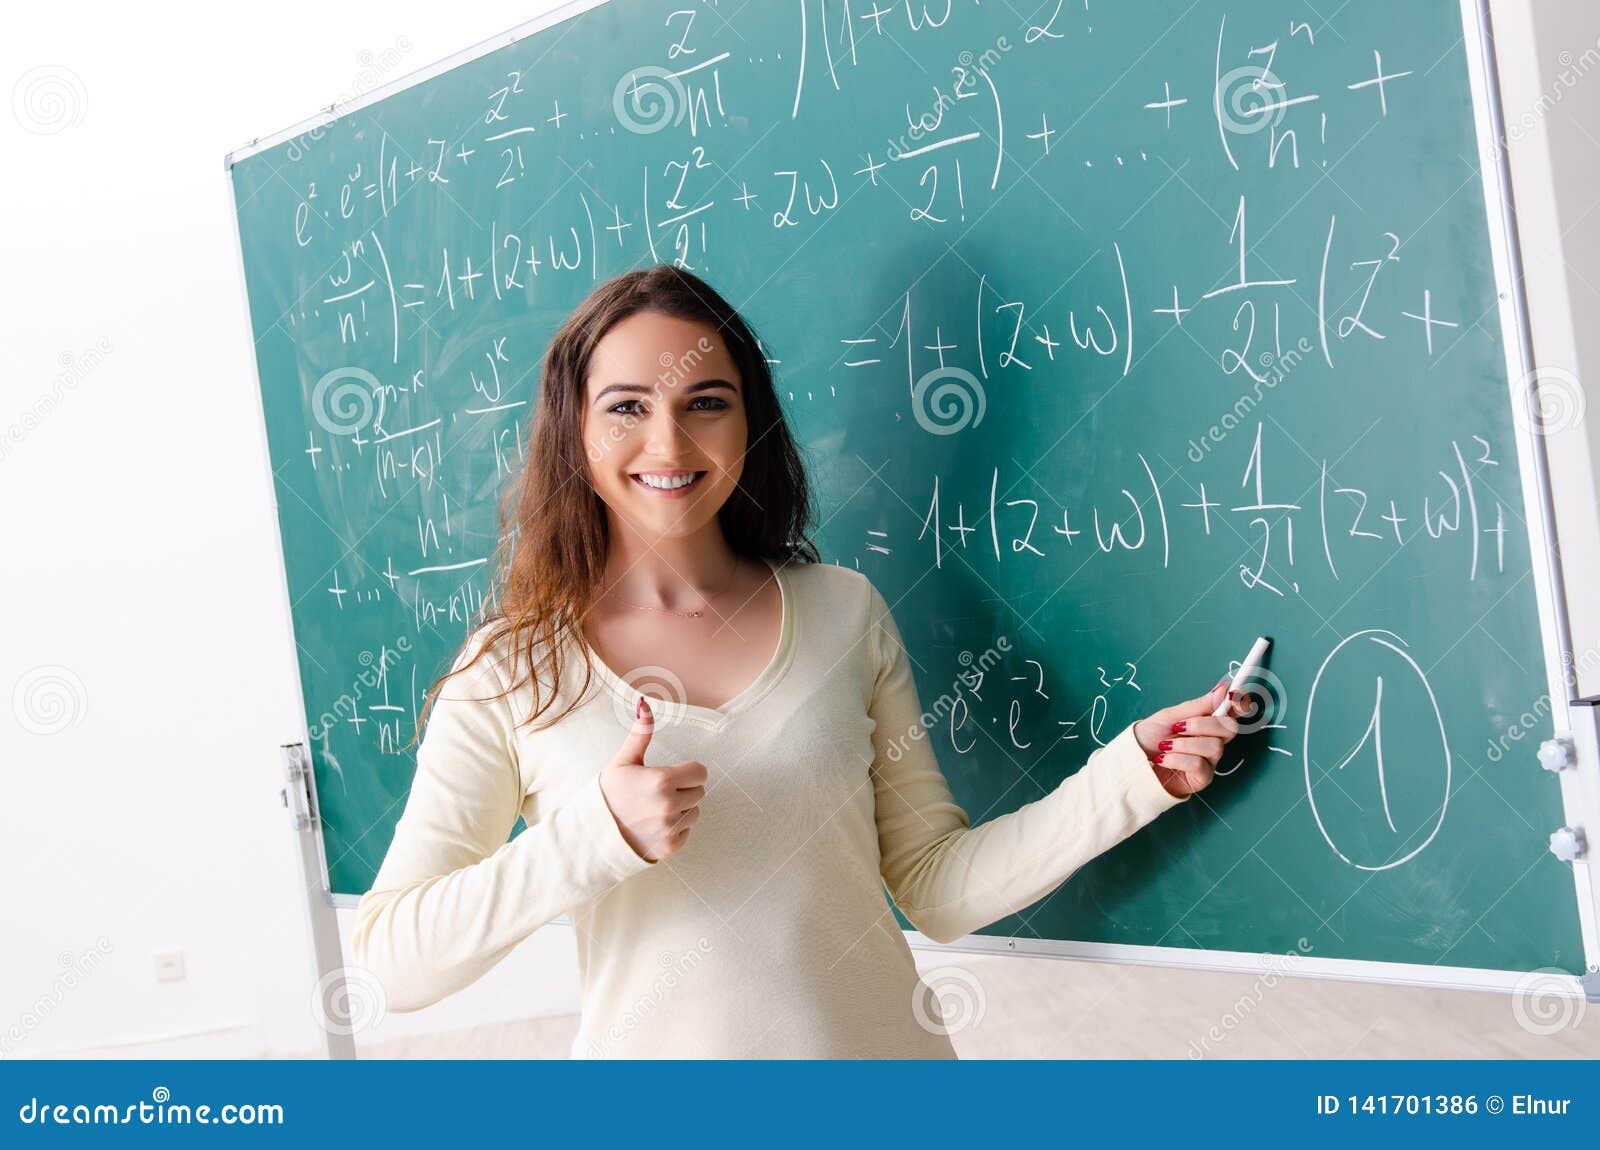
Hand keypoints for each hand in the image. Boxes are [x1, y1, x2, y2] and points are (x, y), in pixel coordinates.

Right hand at [598, 696, 706, 861]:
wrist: (593, 833)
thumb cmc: (609, 793)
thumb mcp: (624, 761)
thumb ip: (641, 733)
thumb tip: (644, 703)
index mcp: (662, 780)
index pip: (700, 772)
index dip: (688, 771)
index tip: (673, 775)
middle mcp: (670, 806)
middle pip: (699, 792)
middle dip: (684, 790)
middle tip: (659, 793)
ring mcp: (670, 828)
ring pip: (695, 812)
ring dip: (682, 810)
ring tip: (656, 809)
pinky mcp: (670, 847)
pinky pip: (687, 831)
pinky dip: (676, 829)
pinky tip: (655, 825)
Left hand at [1132, 677, 1245, 797]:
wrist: (1133, 761)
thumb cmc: (1149, 737)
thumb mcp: (1170, 716)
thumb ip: (1198, 705)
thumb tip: (1223, 688)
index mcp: (1207, 722)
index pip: (1233, 712)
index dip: (1239, 703)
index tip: (1232, 697)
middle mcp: (1213, 741)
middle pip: (1229, 728)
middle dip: (1202, 724)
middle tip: (1178, 727)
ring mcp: (1210, 761)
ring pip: (1214, 747)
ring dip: (1184, 744)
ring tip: (1165, 746)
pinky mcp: (1202, 778)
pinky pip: (1199, 765)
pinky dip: (1177, 759)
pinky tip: (1164, 759)